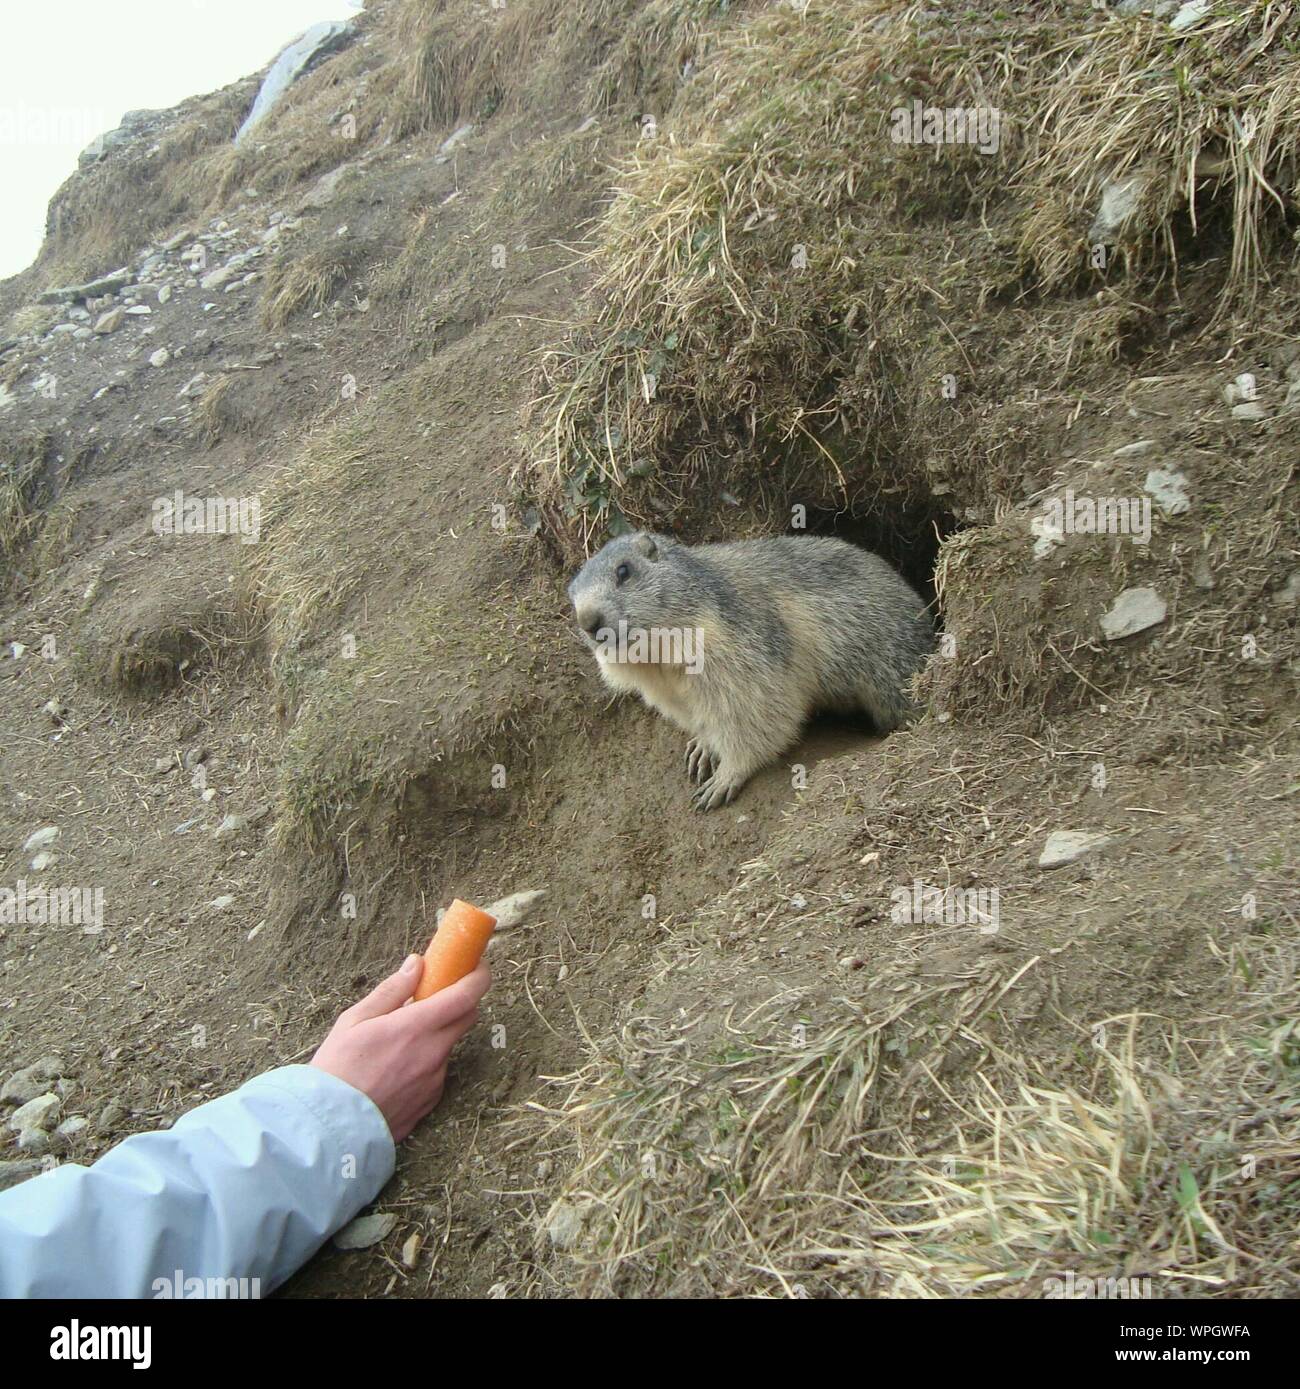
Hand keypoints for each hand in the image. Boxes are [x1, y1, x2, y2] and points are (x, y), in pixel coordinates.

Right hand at [309, 955, 490, 1140]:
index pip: (466, 996)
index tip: (477, 965)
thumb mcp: (355, 1019)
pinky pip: (437, 1072)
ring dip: (437, 1035)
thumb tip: (416, 964)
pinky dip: (427, 1061)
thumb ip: (392, 990)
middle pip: (467, 1017)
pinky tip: (396, 1068)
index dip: (478, 977)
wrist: (331, 1127)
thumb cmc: (337, 1069)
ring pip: (448, 1045)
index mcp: (416, 1028)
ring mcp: (435, 1080)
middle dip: (460, 1001)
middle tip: (435, 997)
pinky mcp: (431, 1101)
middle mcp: (433, 1053)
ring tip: (399, 1041)